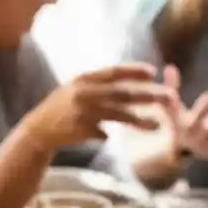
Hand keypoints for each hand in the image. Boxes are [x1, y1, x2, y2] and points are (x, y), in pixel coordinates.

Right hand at [22, 64, 172, 150]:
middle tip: (170, 97)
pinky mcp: (81, 129)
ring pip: (119, 115)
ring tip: (157, 126)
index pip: (113, 72)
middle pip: (123, 93)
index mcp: (83, 80)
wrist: (38, 129)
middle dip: (148, 95)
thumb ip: (96, 84)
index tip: (152, 72)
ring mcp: (83, 111)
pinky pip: (103, 133)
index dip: (133, 71)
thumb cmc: (60, 108)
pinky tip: (108, 137)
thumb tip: (124, 80)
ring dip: (140, 120)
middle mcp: (84, 93)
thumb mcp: (74, 88)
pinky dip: (107, 135)